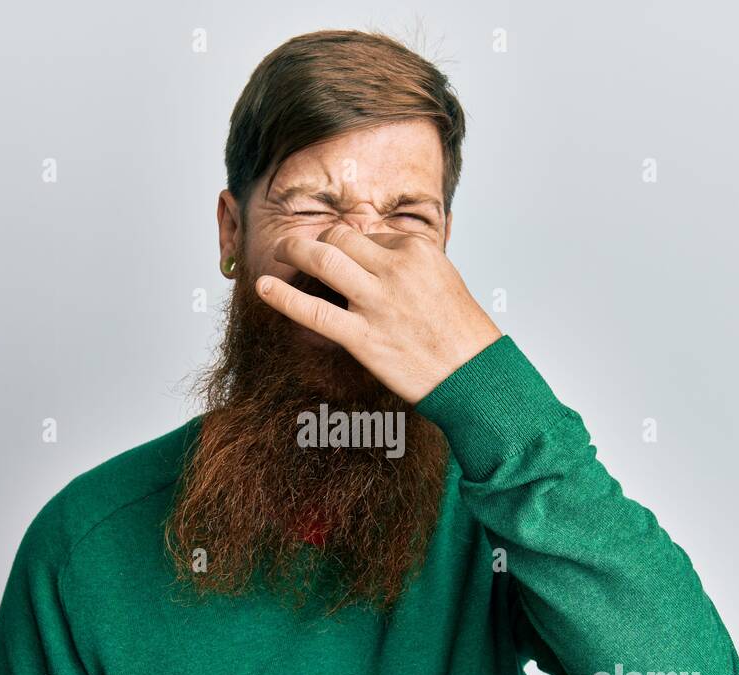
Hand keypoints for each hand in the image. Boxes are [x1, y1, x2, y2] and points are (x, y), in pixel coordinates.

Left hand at [255, 224, 502, 404]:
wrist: (475, 374)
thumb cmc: (462, 332)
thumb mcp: (443, 279)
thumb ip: (408, 264)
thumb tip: (373, 256)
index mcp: (417, 251)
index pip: (369, 235)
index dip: (353, 247)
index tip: (345, 259)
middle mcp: (395, 270)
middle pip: (340, 238)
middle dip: (315, 238)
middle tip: (298, 244)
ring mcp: (377, 303)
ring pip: (322, 261)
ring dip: (294, 251)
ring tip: (279, 251)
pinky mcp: (363, 338)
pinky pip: (313, 312)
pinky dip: (283, 296)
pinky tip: (263, 287)